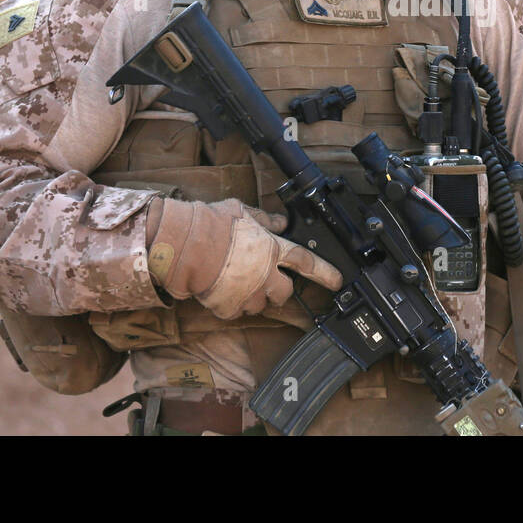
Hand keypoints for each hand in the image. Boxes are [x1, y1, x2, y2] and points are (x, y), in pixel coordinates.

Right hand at [145, 198, 342, 318]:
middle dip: (279, 289)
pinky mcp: (229, 308)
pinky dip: (232, 305)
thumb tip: (281, 220)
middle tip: (265, 280)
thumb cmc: (212, 224)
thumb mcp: (242, 211)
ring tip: (237, 282)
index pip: (306, 262)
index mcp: (272, 249)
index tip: (337, 280)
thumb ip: (264, 219)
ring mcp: (248, 294)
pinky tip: (221, 291)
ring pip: (261, 305)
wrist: (186, 246)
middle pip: (285, 292)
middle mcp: (265, 275)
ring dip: (254, 297)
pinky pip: (236, 312)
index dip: (325, 272)